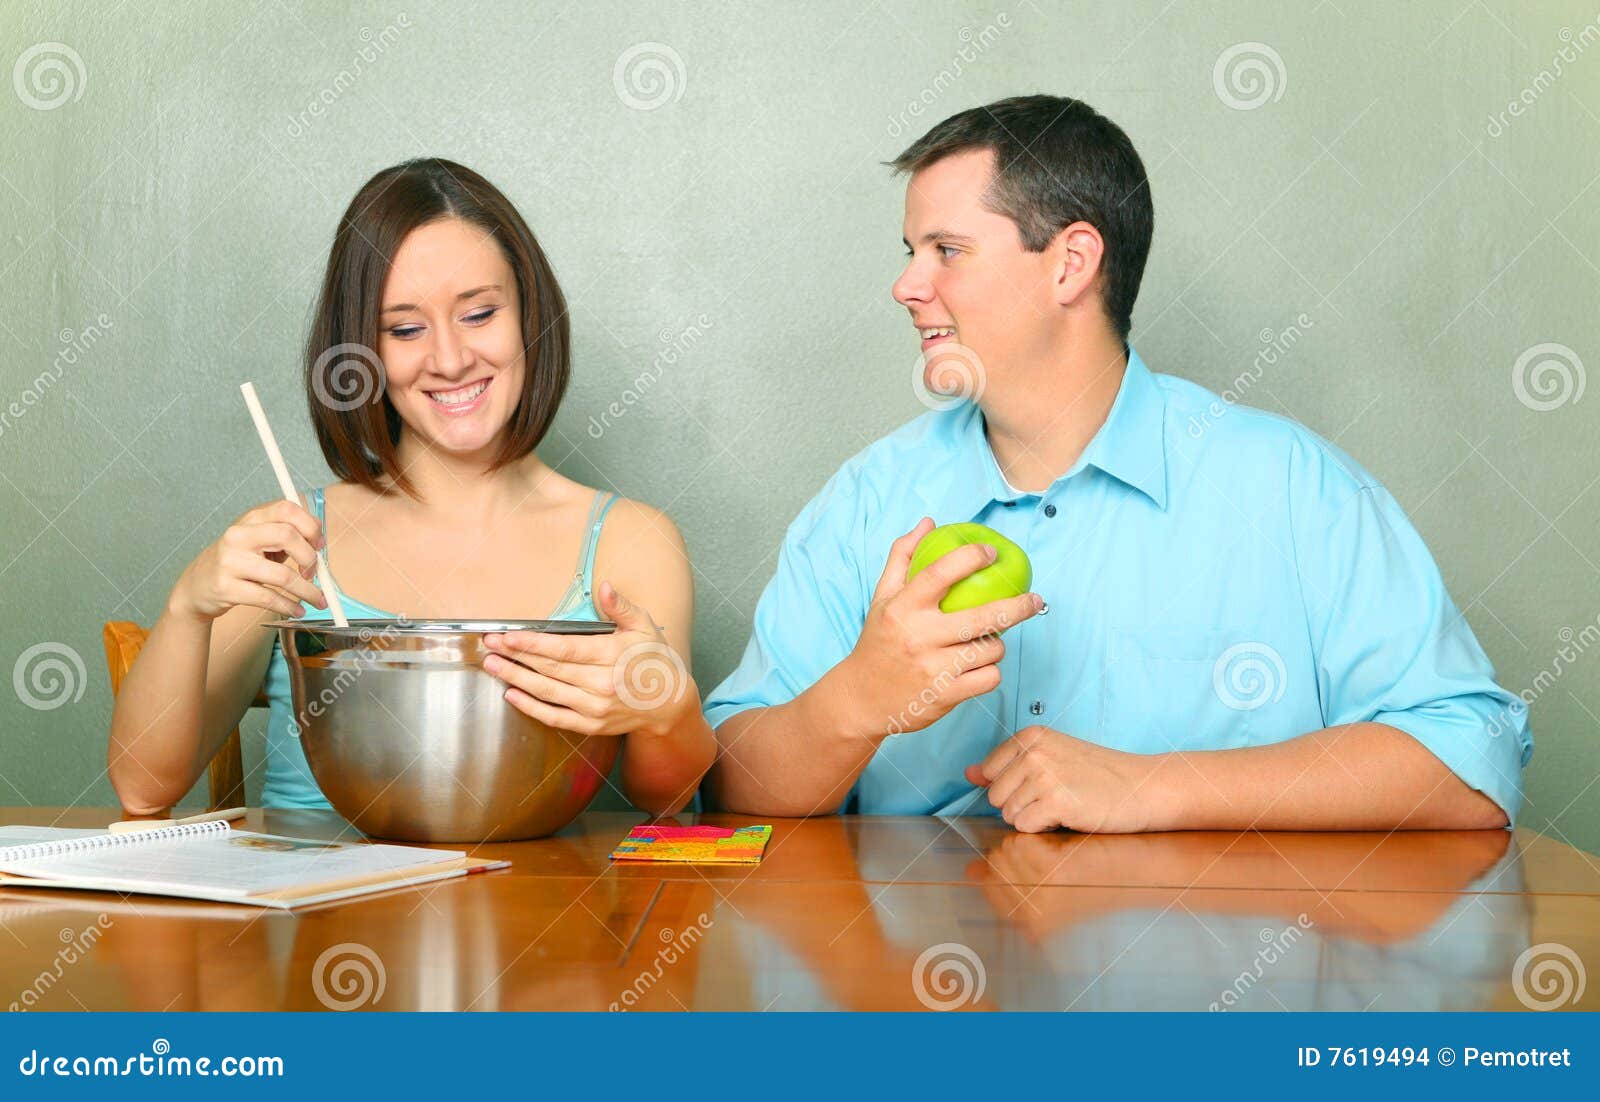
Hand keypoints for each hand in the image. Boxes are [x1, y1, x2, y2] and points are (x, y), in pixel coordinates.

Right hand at [170, 499, 325, 621]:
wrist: (195, 586)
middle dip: (310, 558)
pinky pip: (268, 598)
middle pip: (287, 536)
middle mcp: (238, 536)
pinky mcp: (227, 588)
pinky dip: (289, 606)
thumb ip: (285, 536)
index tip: (319, 545)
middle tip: (313, 573)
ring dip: (307, 591)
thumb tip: (319, 543)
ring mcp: (230, 562)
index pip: (287, 509)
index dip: (311, 526)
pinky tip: (298, 610)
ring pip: (282, 575)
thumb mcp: (257, 540)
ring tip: (318, 600)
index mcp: (251, 519)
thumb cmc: (235, 561)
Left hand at [482, 581, 695, 737]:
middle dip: (516, 656)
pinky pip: (555, 717)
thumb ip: (621, 607)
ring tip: (493, 665)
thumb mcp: (644, 626)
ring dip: (516, 678)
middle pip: (550, 669)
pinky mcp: (591, 725)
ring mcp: (595, 708)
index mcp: (612, 656)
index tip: (509, 635)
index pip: (565, 649)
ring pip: (547, 692)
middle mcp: (601, 684)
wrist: (669, 704)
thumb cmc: (654, 659)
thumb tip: (604, 587)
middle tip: (490, 644)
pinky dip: (531, 707)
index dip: (534, 644)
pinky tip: (511, 695)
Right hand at [839, 517, 1041, 737]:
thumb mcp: (882, 597)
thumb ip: (903, 557)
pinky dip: (990, 671)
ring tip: (986, 641)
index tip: (992, 552)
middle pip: (983, 617)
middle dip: (1018, 606)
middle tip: (1034, 599)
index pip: (940, 573)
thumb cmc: (878, 641)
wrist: (862, 698)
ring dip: (996, 644)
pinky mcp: (945, 696)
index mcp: (903, 608)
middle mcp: (918, 636)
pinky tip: (980, 666)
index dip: (971, 557)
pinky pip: (989, 678)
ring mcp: (933, 669)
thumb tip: (929, 523)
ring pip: (990, 649)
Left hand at [965, 726, 1177, 833]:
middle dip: (1022, 805)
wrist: (1143, 786)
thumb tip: (968, 773)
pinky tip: (1069, 815)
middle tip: (1057, 797)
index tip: (1044, 783)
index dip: (1015, 787)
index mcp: (1030, 736)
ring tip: (1065, 805)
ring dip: (1034, 818)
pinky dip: (1045, 829)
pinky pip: (1025, 828)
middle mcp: (1033, 751)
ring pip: (1009, 815)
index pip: (990, 772)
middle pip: (996, 796)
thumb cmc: (1099, 775)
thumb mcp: (1051, 758)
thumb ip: (1006, 765)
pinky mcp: (1055, 801)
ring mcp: (1043, 775)